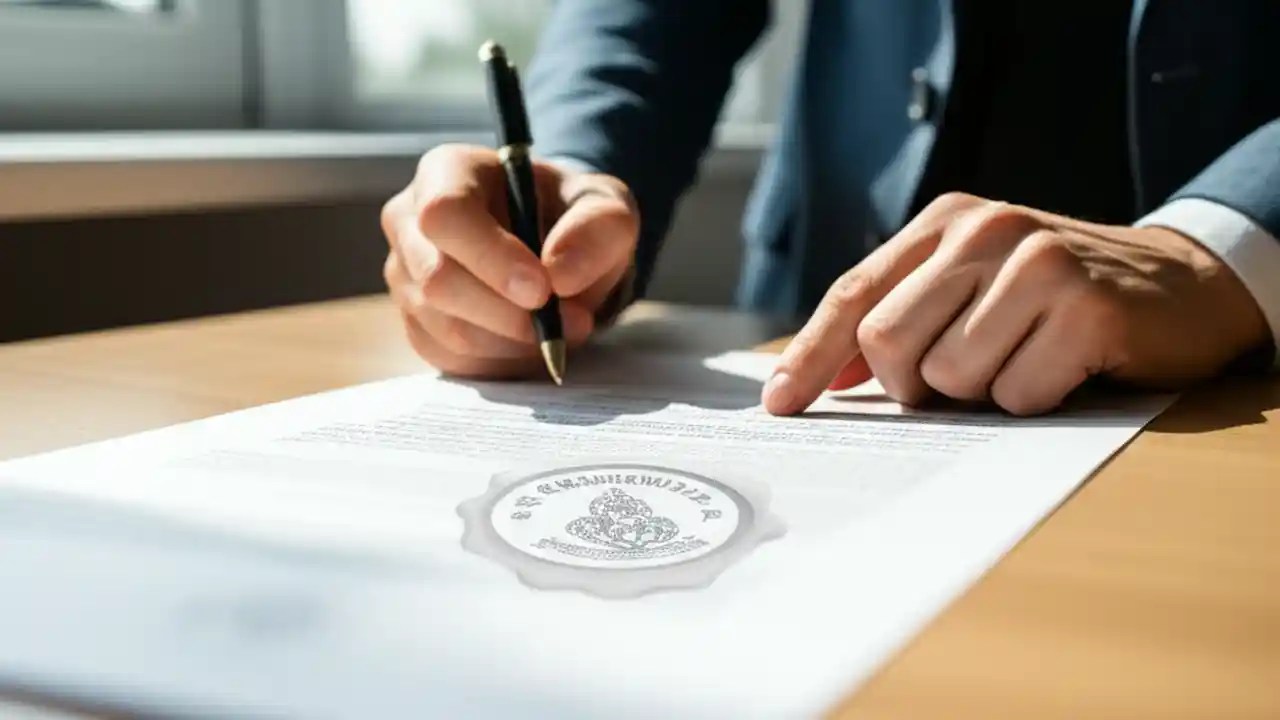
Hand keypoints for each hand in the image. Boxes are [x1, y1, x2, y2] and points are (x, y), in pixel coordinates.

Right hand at [382, 144, 638, 378]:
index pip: (445, 214)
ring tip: (562, 327)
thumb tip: (559, 275)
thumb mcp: (606, 206)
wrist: (557, 250)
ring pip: (447, 328)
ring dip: (515, 341)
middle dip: (511, 312)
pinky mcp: (417, 325)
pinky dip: (503, 361)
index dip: (491, 257)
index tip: (543, 289)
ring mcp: (406, 277)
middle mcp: (409, 222)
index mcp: (446, 172)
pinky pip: (453, 358)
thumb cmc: (572, 217)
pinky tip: (532, 340)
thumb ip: (597, 228)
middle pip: (438, 280)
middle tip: (574, 320)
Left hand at [764, 193, 1268, 415]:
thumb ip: (902, 317)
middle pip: (887, 342)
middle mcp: (985, 231)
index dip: (809, 354)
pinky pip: (1017, 395)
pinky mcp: (1087, 309)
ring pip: (951, 376)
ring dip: (981, 391)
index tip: (779, 403)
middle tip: (957, 380)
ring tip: (1022, 359)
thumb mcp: (973, 285)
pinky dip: (1034, 399)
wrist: (1180, 284)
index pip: (853, 294)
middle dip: (912, 384)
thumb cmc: (1058, 295)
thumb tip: (825, 378)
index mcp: (945, 221)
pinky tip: (1064, 367)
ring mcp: (1038, 265)